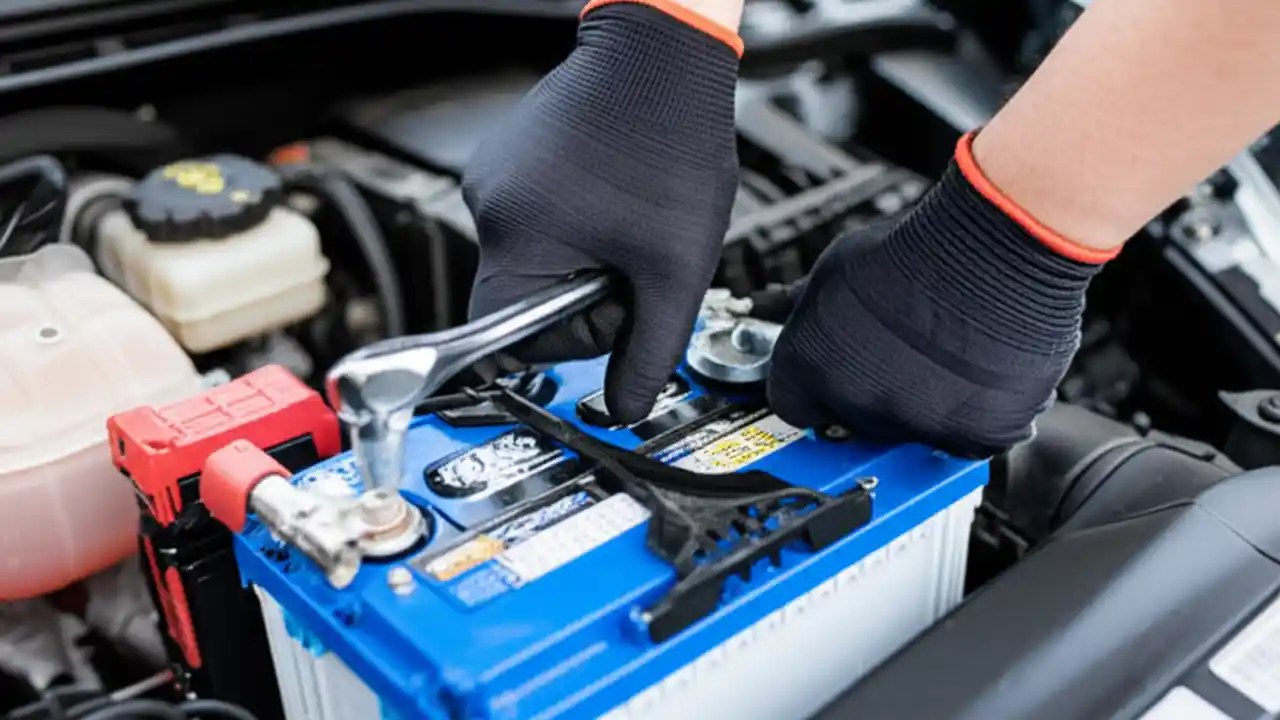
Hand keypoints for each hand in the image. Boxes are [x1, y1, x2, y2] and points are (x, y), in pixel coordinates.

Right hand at [463, 1, 740, 423]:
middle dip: (584, 292)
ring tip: (630, 218)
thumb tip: (626, 410)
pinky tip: (615, 194)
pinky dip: (575, 222)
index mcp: (515, 239)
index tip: (615, 307)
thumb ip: (648, 352)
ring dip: (583, 256)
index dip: (570, 336)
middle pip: (523, 297)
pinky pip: (535, 217)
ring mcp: (496, 175)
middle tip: (635, 258)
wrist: (667, 54)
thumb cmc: (669, 145)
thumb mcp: (673, 270)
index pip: (508, 336)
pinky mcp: (512, 156)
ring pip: (532, 257)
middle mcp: (488, 205)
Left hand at [767, 135, 1110, 456]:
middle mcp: (857, 404)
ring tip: (946, 352)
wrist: (999, 247)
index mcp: (812, 366)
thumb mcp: (838, 266)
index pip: (792, 405)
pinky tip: (979, 370)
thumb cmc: (925, 246)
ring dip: (924, 403)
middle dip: (872, 393)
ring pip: (912, 431)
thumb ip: (814, 312)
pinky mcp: (974, 436)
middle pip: (853, 420)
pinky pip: (968, 439)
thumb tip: (801, 322)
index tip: (832, 381)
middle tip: (901, 354)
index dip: (815, 390)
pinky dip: (975, 413)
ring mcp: (915, 424)